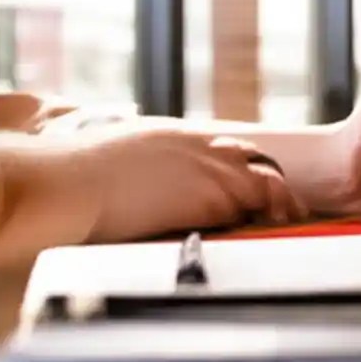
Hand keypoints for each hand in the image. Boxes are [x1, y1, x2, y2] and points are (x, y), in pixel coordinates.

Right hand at [0, 129, 306, 245]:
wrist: (68, 184)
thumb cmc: (72, 183)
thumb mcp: (111, 168)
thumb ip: (135, 177)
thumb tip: (131, 201)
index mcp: (169, 136)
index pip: (221, 148)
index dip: (240, 168)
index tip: (252, 188)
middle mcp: (197, 143)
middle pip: (250, 157)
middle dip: (267, 183)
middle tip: (284, 208)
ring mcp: (211, 165)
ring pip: (264, 176)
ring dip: (277, 200)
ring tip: (291, 219)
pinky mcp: (218, 191)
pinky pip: (264, 198)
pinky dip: (278, 211)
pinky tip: (287, 225)